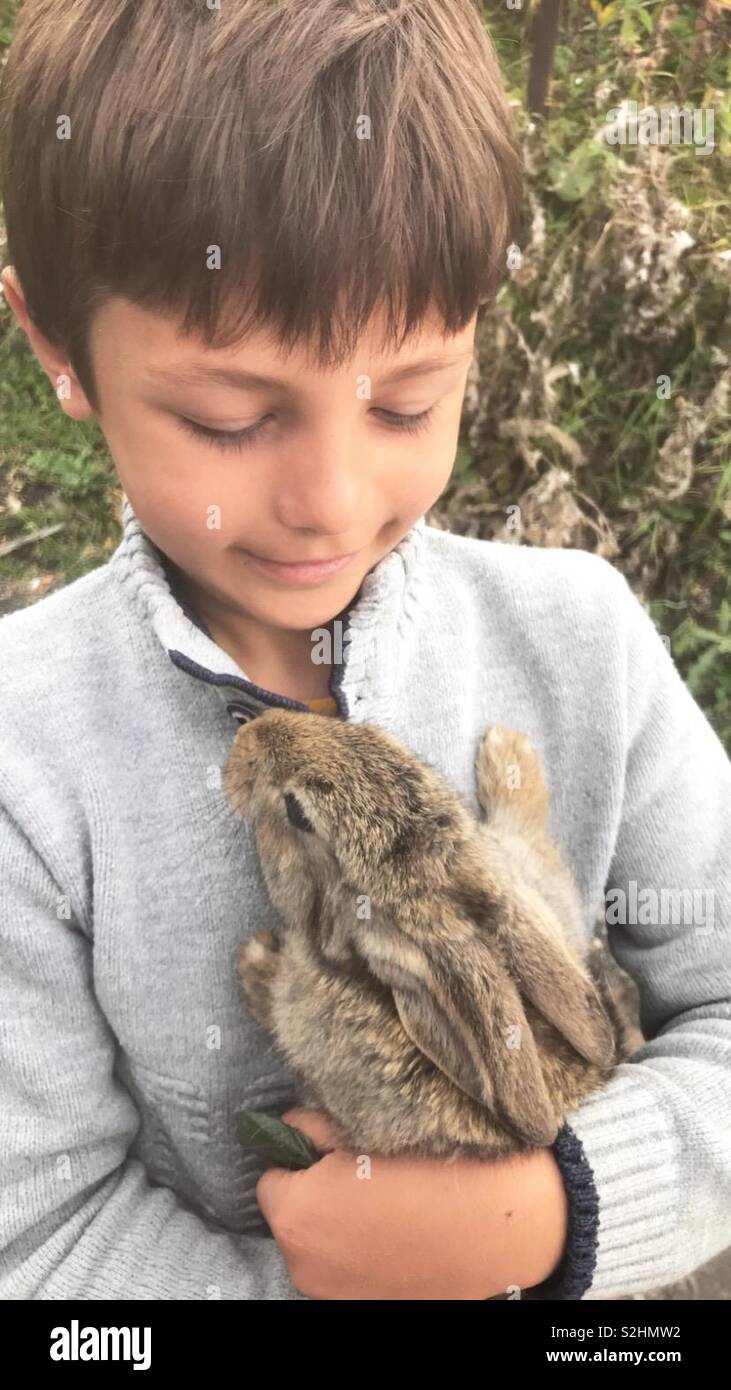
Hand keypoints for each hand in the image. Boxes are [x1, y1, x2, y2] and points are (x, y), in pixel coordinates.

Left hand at [256, 1108, 568, 1298]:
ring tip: (392, 1199)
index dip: (303, 1156)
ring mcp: (336, 1296)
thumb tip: (289, 1131)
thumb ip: (311, 1128)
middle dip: (318, 1191)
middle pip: (293, 1213)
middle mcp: (304, 1266)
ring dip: (340, 1222)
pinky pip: (348, 1268)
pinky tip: (403, 1230)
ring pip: (320, 1243)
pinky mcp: (369, 1308)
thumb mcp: (362, 1125)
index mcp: (295, 1215)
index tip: (337, 1148)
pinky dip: (364, 1250)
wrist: (507, 1224)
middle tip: (367, 1169)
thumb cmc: (435, 1168)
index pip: (271, 1173)